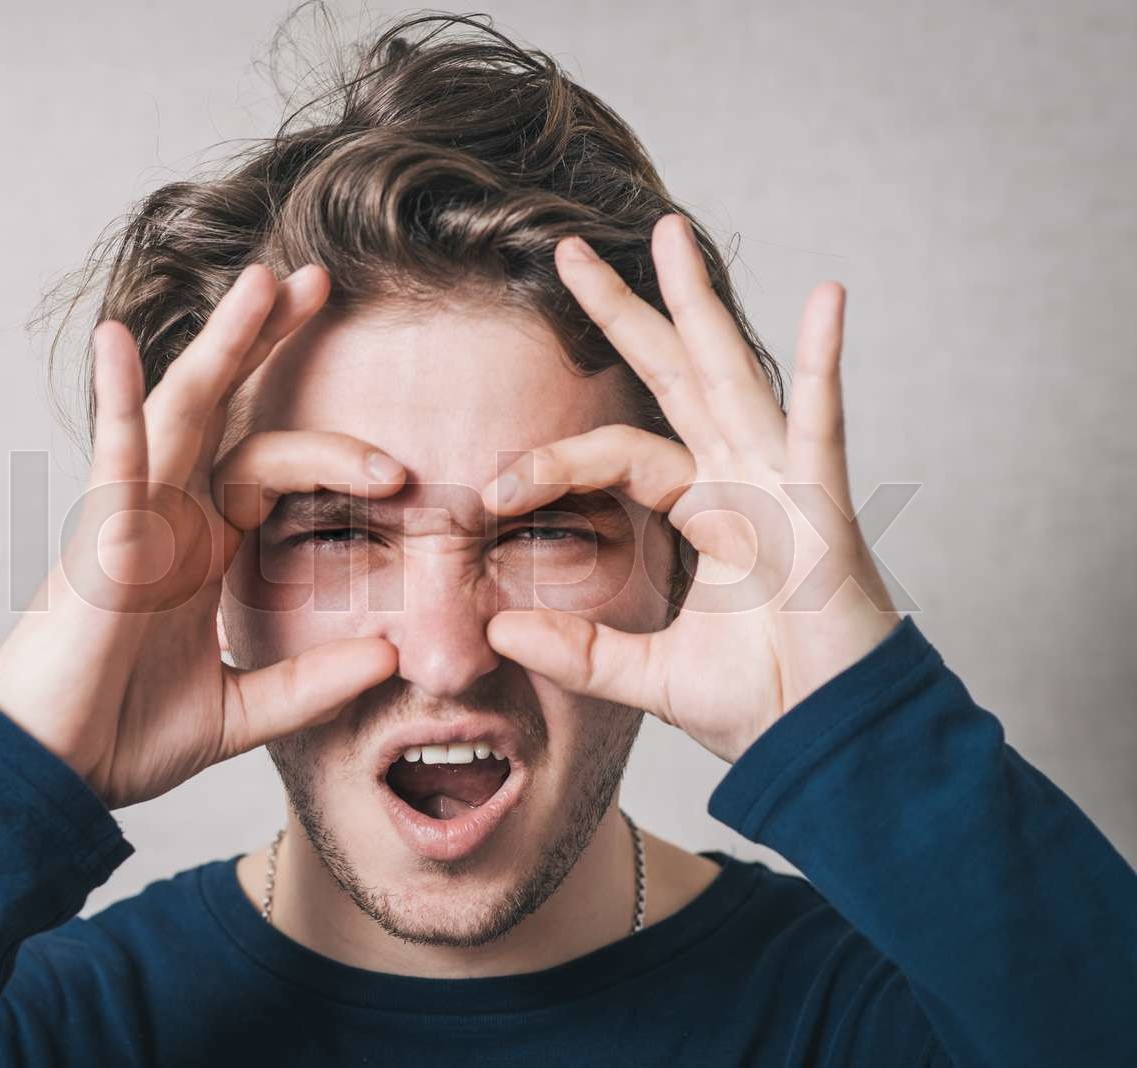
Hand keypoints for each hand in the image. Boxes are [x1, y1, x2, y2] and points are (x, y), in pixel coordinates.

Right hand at [0, 263, 402, 807]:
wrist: (51, 776)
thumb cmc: (121, 736)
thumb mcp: (241, 712)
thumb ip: (309, 681)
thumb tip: (388, 653)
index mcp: (201, 547)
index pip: (270, 466)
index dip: (336, 454)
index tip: (400, 474)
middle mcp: (168, 518)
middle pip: (225, 408)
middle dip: (267, 342)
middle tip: (318, 280)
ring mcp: (129, 521)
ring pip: (180, 412)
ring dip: (220, 344)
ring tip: (264, 280)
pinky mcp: (94, 543)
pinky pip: (107, 461)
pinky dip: (113, 400)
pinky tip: (117, 342)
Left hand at [481, 214, 899, 763]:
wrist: (833, 749)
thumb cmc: (764, 706)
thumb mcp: (648, 677)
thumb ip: (578, 650)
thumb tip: (498, 631)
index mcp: (707, 510)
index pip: (620, 453)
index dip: (556, 461)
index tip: (494, 490)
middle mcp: (742, 481)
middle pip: (671, 377)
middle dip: (624, 312)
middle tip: (567, 249)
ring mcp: (784, 486)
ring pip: (731, 376)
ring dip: (699, 304)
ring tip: (670, 233)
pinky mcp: (824, 511)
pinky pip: (821, 427)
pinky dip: (824, 364)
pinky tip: (827, 296)